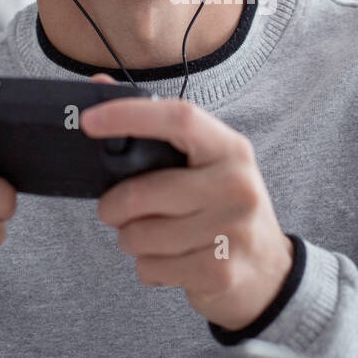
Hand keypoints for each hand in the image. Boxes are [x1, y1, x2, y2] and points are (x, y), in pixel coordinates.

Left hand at [81, 75, 294, 330]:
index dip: (130, 116)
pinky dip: (149, 269)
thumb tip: (98, 85)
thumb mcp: (204, 164)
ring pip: (141, 236)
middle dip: (113, 206)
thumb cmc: (222, 206)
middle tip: (115, 210)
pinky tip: (172, 262)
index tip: (89, 122)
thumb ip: (156, 129)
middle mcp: (237, 186)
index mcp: (230, 149)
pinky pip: (151, 268)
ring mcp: (232, 231)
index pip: (180, 118)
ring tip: (153, 239)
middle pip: (142, 192)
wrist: (268, 269)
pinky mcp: (220, 272)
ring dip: (131, 240)